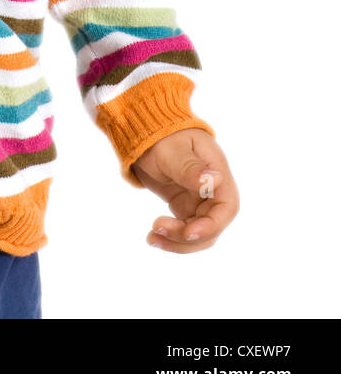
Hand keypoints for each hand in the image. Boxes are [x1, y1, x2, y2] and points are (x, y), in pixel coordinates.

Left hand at [131, 128, 238, 252]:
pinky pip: (185, 229)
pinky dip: (171, 237)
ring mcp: (200, 199)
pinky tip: (153, 237)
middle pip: (213, 226)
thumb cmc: (160, 135)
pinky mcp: (186, 206)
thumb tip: (215, 180)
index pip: (227, 207)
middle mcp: (213, 188)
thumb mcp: (171, 150)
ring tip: (152, 237)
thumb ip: (190, 167)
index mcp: (216, 171)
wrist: (145, 131)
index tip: (188, 232)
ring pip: (199, 233)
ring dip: (178, 242)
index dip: (212, 225)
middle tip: (157, 227)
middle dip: (188, 236)